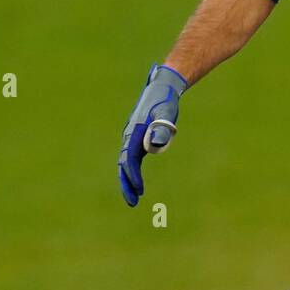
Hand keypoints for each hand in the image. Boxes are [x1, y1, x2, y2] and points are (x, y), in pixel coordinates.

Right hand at [118, 64, 188, 206]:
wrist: (163, 87)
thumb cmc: (166, 101)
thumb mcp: (166, 113)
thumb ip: (161, 128)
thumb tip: (154, 146)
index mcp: (134, 131)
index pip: (129, 158)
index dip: (133, 175)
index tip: (139, 190)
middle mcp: (130, 135)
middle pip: (123, 164)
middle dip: (126, 183)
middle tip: (133, 202)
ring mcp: (132, 137)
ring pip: (126, 162)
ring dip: (128, 180)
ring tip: (135, 197)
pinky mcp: (138, 137)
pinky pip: (132, 158)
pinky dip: (132, 171)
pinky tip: (138, 183)